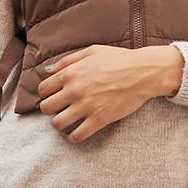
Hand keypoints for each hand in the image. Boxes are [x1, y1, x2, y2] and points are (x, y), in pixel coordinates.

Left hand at [36, 43, 183, 142]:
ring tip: (67, 120)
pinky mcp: (99, 120)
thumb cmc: (119, 59)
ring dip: (59, 123)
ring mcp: (87, 106)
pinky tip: (76, 132)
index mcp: (71, 73)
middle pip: (46, 108)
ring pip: (57, 123)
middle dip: (50, 108)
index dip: (46, 93)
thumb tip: (47, 70)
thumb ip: (67, 60)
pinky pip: (77, 135)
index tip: (54, 95)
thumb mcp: (91, 51)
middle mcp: (75, 90)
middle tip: (60, 107)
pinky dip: (73, 136)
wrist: (143, 72)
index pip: (43, 89)